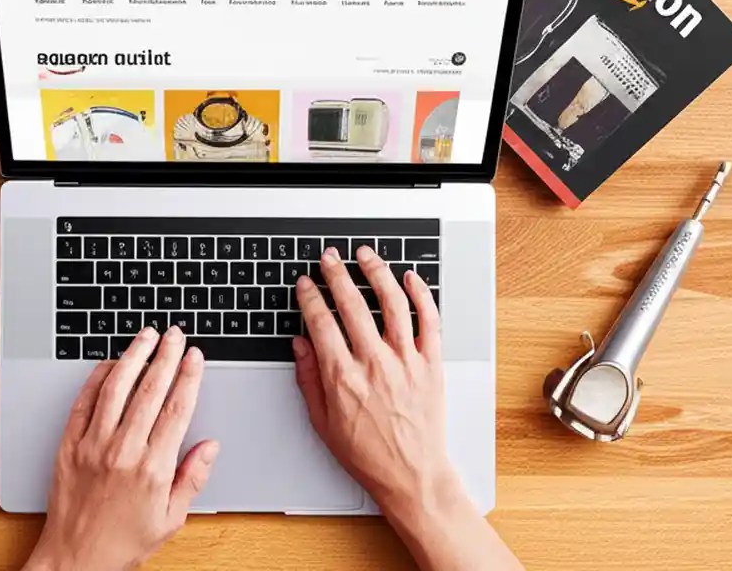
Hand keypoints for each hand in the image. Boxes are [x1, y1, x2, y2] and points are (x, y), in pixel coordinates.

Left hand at [25, 327, 218, 570]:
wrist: (75, 559)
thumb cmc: (123, 542)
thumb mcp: (171, 519)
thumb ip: (193, 478)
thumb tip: (210, 446)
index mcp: (153, 468)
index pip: (176, 409)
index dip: (188, 376)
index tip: (194, 355)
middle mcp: (123, 451)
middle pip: (150, 390)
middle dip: (165, 356)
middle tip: (175, 335)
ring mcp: (92, 445)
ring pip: (116, 387)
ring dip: (133, 356)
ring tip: (146, 336)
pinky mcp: (69, 444)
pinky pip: (84, 401)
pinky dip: (98, 377)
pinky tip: (111, 363)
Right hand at [292, 245, 455, 520]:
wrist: (412, 476)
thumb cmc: (368, 454)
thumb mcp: (323, 422)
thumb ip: (309, 379)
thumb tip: (300, 345)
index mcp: (343, 379)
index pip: (321, 324)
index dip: (310, 298)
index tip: (305, 285)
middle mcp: (374, 364)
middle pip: (352, 305)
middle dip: (336, 275)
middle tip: (329, 259)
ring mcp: (406, 362)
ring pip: (391, 303)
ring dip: (376, 273)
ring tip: (366, 256)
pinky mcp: (431, 364)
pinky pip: (429, 321)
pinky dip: (421, 294)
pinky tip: (410, 278)